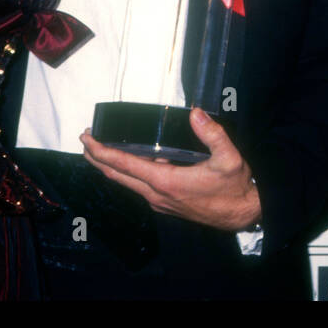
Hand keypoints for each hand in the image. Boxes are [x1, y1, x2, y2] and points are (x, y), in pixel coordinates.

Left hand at [81, 108, 261, 231]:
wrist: (241, 214)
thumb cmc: (234, 188)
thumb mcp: (229, 158)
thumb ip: (212, 133)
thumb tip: (195, 113)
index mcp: (166, 182)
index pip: (124, 164)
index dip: (101, 151)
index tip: (87, 138)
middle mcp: (157, 194)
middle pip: (116, 175)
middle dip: (96, 157)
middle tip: (85, 139)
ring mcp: (159, 201)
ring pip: (125, 182)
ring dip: (110, 166)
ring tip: (100, 148)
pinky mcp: (165, 204)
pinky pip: (138, 187)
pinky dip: (126, 172)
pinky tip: (131, 161)